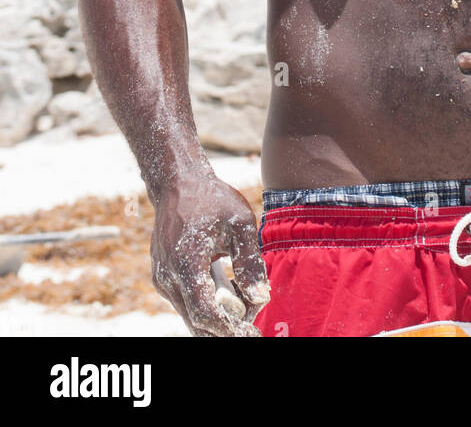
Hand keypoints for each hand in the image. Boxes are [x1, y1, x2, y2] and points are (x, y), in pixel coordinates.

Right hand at [151, 174, 269, 336]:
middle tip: (252, 327)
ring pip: (190, 315)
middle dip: (226, 328)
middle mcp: (168, 276)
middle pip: (196, 321)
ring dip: (218, 317)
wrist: (178, 184)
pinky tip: (230, 291)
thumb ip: (250, 261)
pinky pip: (186, 302)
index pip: (204, 312)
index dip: (228, 328)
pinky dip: (207, 305)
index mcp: (185, 261)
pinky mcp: (163, 278)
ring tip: (246, 304)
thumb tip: (260, 297)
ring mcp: (162, 279)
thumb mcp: (240, 223)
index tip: (251, 333)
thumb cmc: (211, 199)